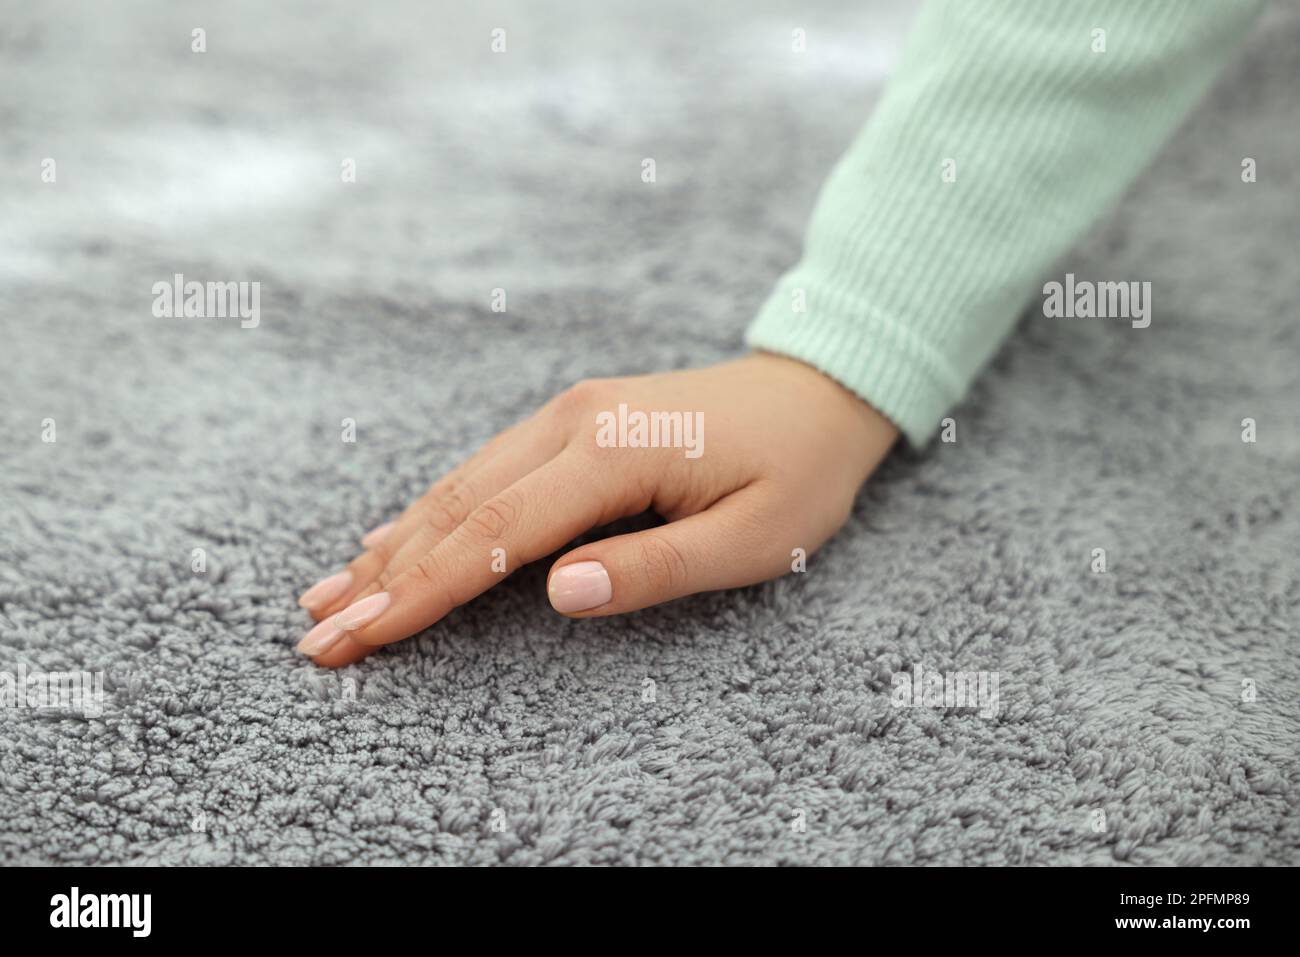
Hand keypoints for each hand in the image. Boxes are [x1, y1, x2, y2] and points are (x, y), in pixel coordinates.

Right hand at [295, 352, 897, 666]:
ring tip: (328, 592)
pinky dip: (431, 511)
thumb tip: (557, 595)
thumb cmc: (797, 473)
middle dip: (384, 577)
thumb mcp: (754, 537)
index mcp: (610, 453)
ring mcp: (567, 414)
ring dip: (393, 543)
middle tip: (317, 634)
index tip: (361, 636)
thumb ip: (655, 568)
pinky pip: (485, 470)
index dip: (423, 592)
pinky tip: (392, 535)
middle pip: (458, 510)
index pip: (495, 536)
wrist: (818, 388)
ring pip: (460, 487)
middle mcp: (571, 422)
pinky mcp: (572, 420)